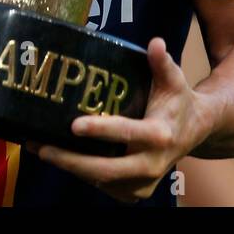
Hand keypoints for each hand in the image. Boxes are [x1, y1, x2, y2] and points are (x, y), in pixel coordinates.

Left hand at [28, 37, 208, 202]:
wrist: (194, 132)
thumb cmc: (177, 101)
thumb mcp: (173, 80)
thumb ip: (162, 62)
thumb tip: (155, 42)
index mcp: (161, 135)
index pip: (128, 134)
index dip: (101, 131)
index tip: (74, 125)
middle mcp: (152, 164)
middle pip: (107, 169)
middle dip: (72, 161)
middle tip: (42, 147)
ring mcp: (143, 182)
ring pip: (101, 180)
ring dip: (69, 167)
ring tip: (39, 149)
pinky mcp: (134, 191)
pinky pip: (103, 185)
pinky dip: (80, 174)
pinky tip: (59, 157)